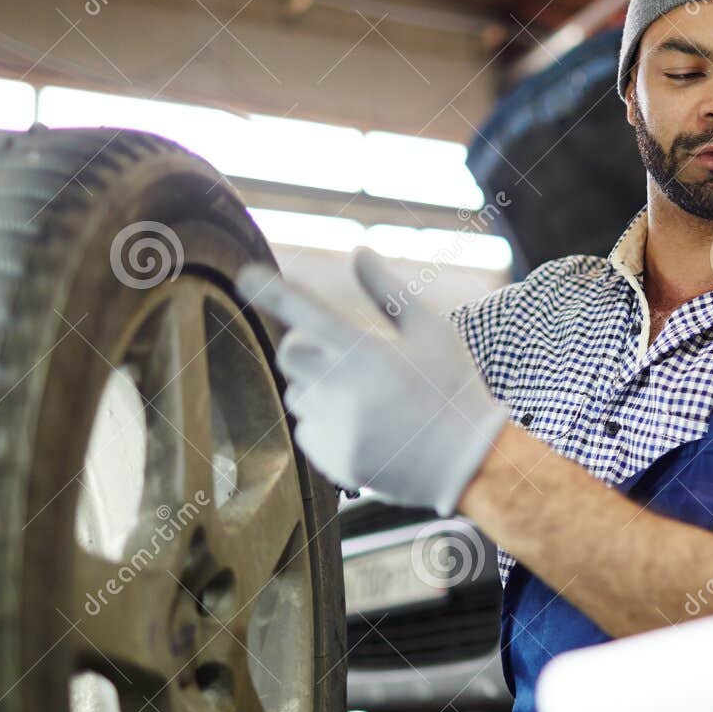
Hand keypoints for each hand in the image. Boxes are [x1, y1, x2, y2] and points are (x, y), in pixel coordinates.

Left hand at [238, 249, 506, 515]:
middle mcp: (343, 389)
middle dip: (304, 347)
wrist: (466, 461)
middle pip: (290, 354)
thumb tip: (359, 250)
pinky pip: (308, 430)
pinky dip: (326, 424)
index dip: (273, 292)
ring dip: (318, 389)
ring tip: (366, 399)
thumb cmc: (451, 387)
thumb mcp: (432, 331)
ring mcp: (335, 426)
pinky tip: (365, 427)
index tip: (246, 274)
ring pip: (298, 394)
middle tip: (338, 353)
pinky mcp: (331, 457)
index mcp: (367, 352)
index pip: (307, 313)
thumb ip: (389, 291)